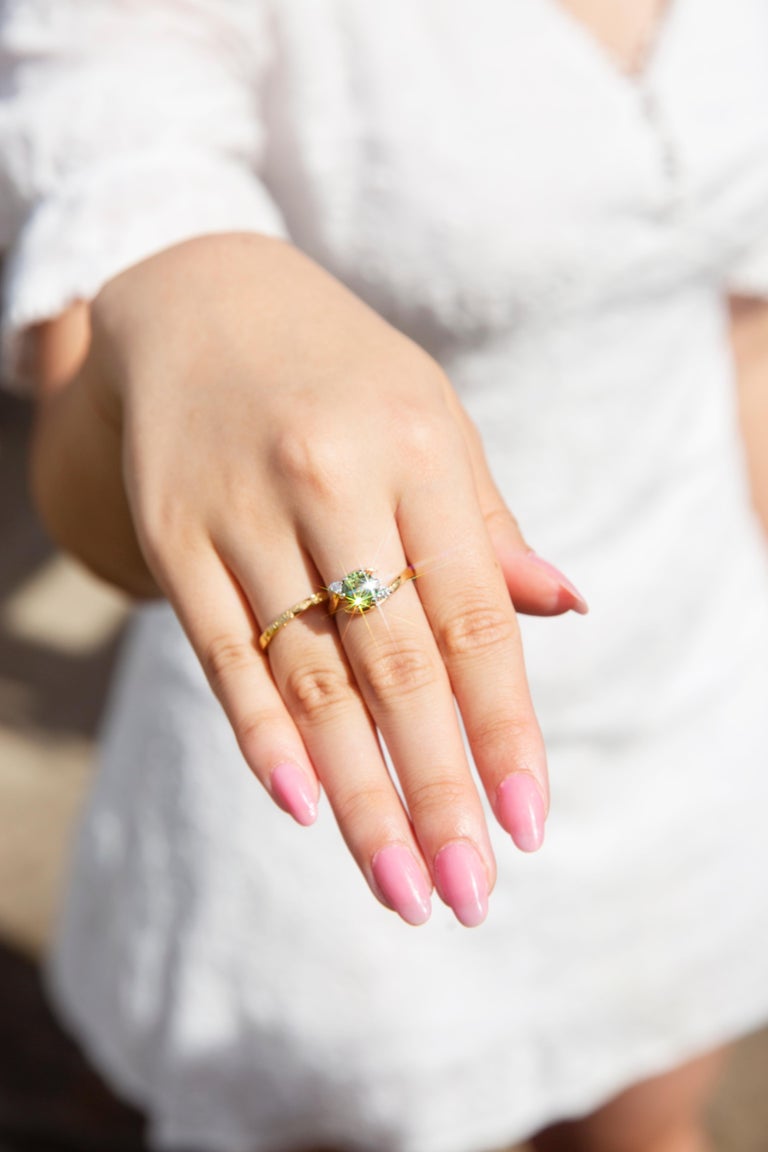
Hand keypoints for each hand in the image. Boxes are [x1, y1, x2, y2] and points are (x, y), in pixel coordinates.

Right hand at [84, 233, 586, 926]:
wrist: (199, 297)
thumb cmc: (342, 375)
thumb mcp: (433, 421)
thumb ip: (488, 526)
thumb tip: (566, 608)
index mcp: (418, 451)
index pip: (473, 621)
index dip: (504, 729)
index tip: (528, 823)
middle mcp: (331, 482)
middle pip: (394, 670)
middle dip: (435, 792)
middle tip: (467, 894)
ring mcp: (242, 512)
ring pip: (309, 680)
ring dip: (356, 795)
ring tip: (398, 885)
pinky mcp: (173, 535)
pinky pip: (222, 652)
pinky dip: (260, 736)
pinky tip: (301, 807)